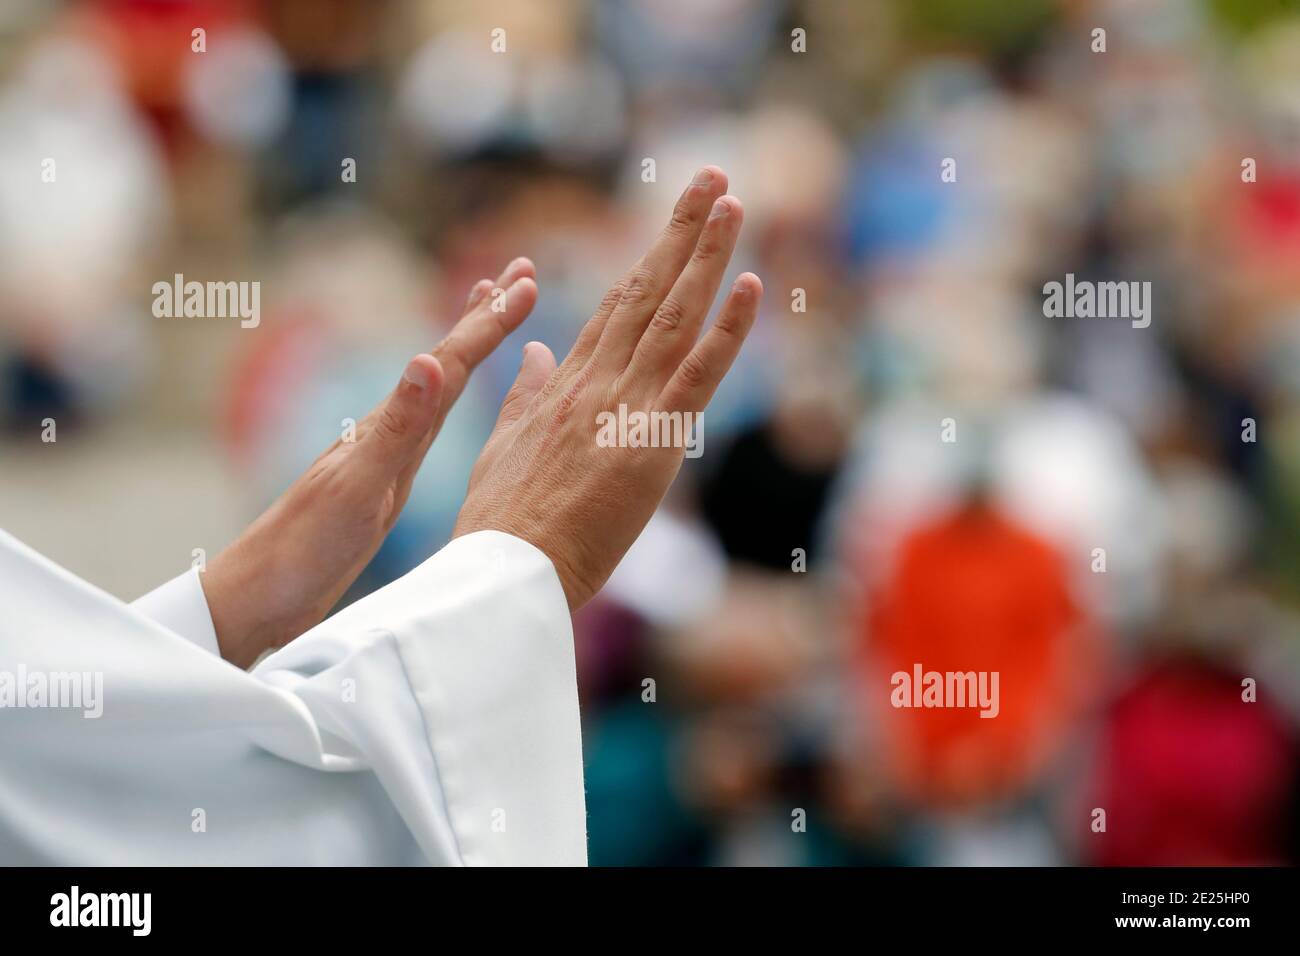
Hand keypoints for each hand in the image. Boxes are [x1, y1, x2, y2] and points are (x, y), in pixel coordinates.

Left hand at [204, 257, 538, 666]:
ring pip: (440, 386)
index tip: (525, 279)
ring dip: (469, 346)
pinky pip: (431, 423)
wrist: (258, 595)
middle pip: (447, 359)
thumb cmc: (304, 547)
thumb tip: (429, 359)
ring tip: (487, 314)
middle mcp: (391, 431)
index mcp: (392, 429)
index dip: (490, 322)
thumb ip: (396, 427)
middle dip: (485, 315)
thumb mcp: (360, 487)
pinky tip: (445, 398)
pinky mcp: (384, 481)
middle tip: (518, 271)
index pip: (451, 361)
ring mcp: (386, 454)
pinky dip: (450, 396)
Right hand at [453, 167, 761, 609]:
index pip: (616, 308)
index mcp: (567, 385)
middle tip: (714, 176)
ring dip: (707, 254)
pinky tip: (748, 285)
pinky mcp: (651, 440)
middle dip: (682, 229)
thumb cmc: (502, 522)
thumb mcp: (505, 447)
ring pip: (674, 315)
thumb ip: (525, 396)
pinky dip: (726, 329)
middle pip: (647, 290)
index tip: (674, 220)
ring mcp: (625, 405)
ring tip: (733, 200)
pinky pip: (697, 374)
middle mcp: (597, 381)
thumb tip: (538, 354)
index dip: (649, 259)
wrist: (504, 569)